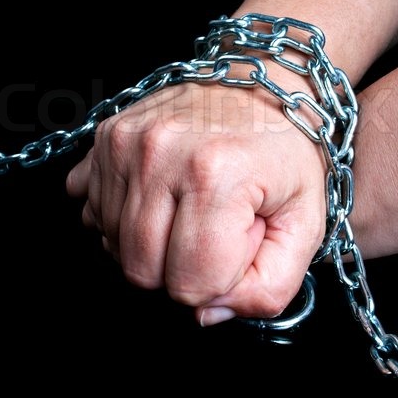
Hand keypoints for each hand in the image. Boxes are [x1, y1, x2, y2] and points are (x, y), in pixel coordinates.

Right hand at [67, 73, 326, 325]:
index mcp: (216, 174)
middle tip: (214, 229)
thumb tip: (206, 313)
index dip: (220, 281)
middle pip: (141, 270)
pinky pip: (92, 208)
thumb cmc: (286, 153)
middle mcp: (160, 152)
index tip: (241, 242)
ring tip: (190, 207)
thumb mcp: (305, 225)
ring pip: (114, 243)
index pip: (189, 285)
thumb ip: (268, 288)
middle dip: (179, 268)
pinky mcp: (106, 135)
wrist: (262, 84)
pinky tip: (158, 195)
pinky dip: (122, 216)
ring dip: (152, 241)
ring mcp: (126, 141)